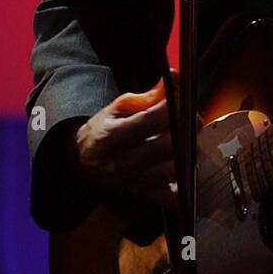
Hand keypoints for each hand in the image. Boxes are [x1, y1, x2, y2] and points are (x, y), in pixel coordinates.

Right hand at [73, 74, 179, 212]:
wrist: (81, 163)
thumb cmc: (104, 130)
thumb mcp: (118, 108)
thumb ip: (149, 95)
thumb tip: (176, 76)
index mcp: (111, 136)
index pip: (152, 119)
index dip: (173, 106)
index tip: (181, 98)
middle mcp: (119, 163)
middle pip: (166, 145)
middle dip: (184, 128)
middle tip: (191, 118)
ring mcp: (131, 184)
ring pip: (172, 169)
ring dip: (187, 152)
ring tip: (186, 139)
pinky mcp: (141, 197)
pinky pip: (170, 196)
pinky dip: (182, 182)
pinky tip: (183, 166)